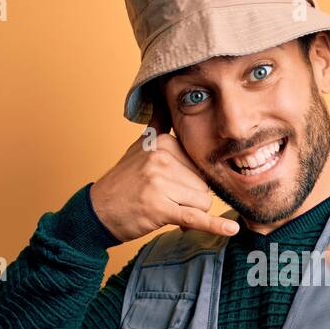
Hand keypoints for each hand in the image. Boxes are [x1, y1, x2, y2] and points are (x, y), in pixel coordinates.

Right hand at [90, 112, 238, 242]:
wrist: (97, 210)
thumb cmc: (122, 182)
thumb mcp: (138, 148)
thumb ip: (157, 126)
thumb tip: (162, 99)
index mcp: (163, 142)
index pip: (199, 165)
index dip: (190, 182)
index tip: (171, 186)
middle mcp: (163, 159)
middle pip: (204, 185)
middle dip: (190, 199)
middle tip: (164, 200)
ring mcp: (161, 183)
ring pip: (202, 203)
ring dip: (188, 212)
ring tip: (162, 209)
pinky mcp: (161, 208)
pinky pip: (196, 218)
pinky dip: (215, 226)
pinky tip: (231, 228)